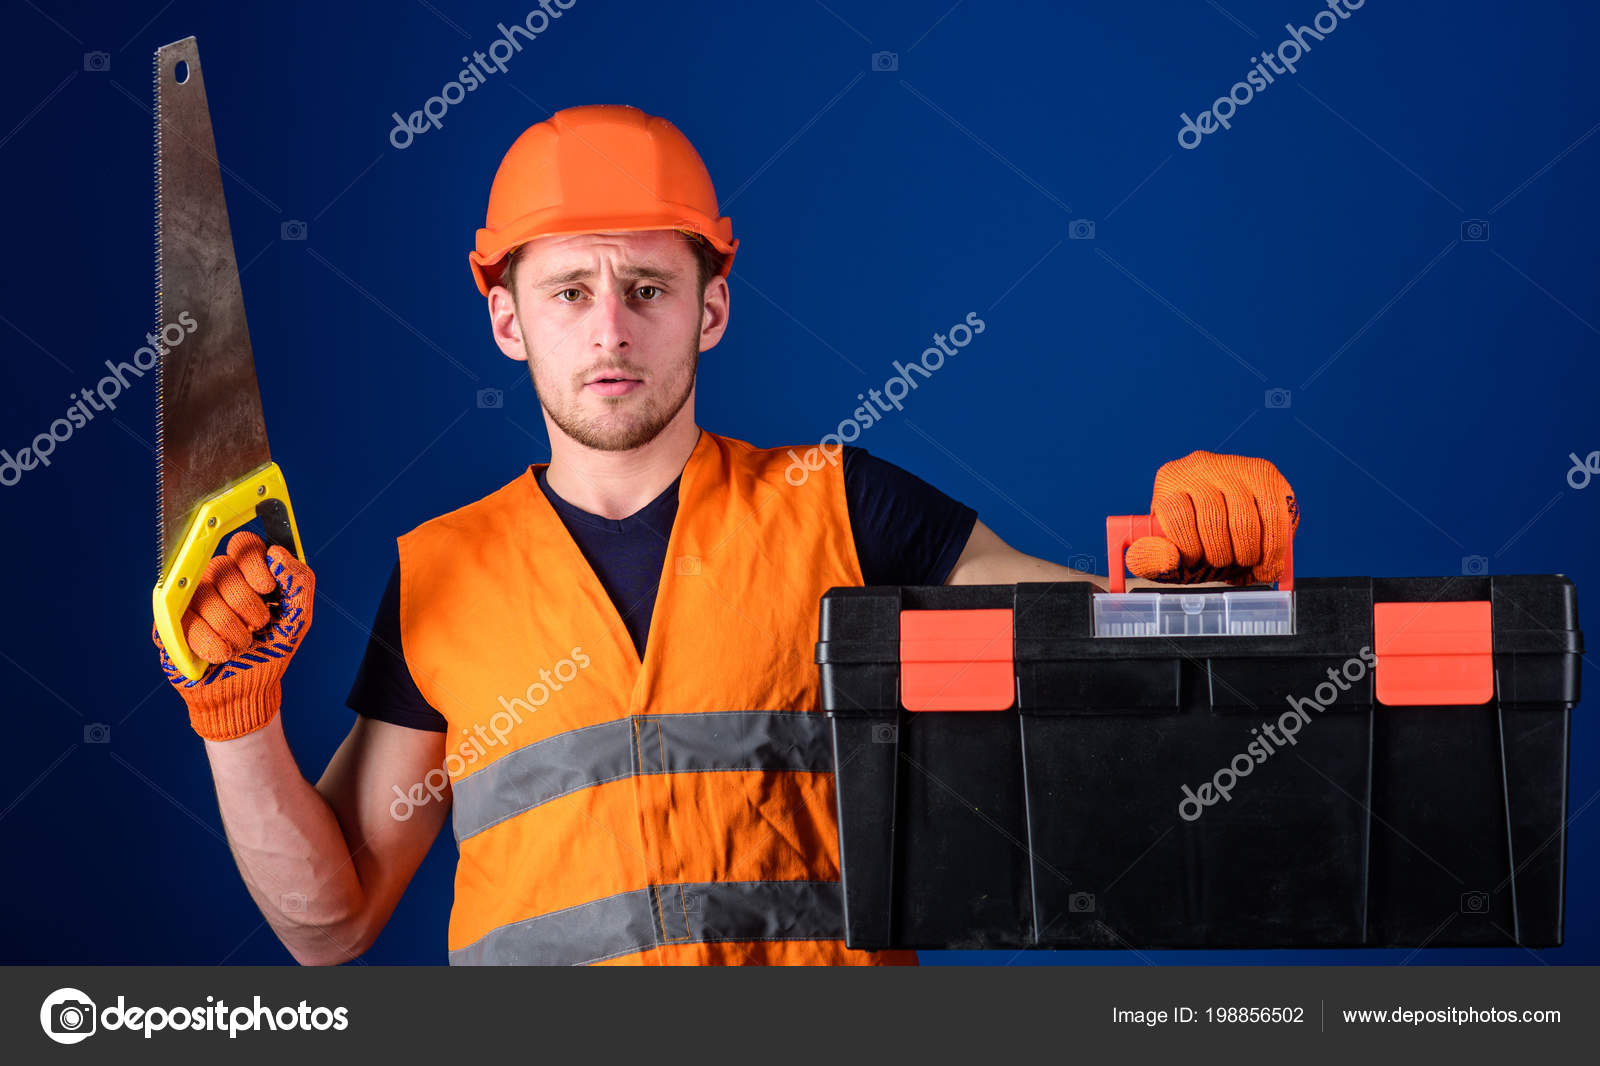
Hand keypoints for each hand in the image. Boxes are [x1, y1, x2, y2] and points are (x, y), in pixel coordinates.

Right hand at [153, 532, 314, 740]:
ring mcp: (189, 599)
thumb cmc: (271, 649)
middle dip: (247, 605)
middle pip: (222, 567)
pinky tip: (221, 655)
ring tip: (242, 645)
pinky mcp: (170, 623)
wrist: (248, 690)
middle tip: (257, 626)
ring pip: (204, 594)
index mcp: (245, 572)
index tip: (266, 587)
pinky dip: (211, 643)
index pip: (243, 544)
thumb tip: (278, 553)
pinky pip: (186, 621)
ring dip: (232, 628)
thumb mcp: (298, 618)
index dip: (253, 562)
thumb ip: (298, 582)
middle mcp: (214, 580)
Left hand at [1123, 451, 1297, 584]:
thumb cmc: (1192, 540)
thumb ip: (1151, 559)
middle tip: (1224, 566)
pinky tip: (1267, 563)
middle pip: (1213, 518)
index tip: (1196, 563)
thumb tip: (1168, 558)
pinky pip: (1274, 514)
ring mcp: (1235, 465)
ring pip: (1244, 520)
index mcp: (1169, 479)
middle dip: (1220, 554)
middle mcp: (1200, 464)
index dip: (1189, 548)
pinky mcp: (1265, 473)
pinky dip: (1273, 547)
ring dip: (1246, 554)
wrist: (1224, 525)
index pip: (1178, 514)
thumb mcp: (1163, 551)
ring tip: (1244, 564)